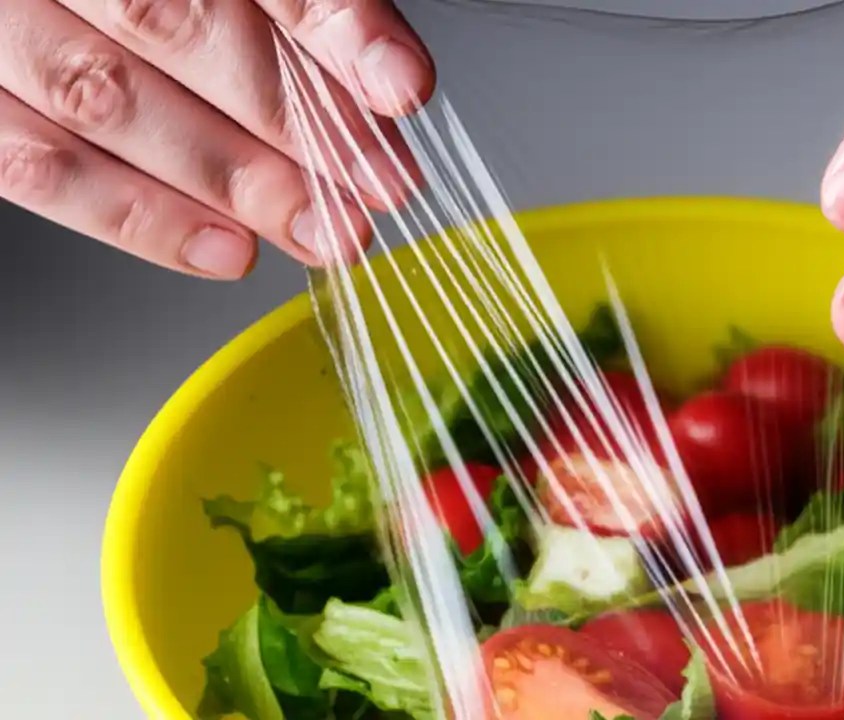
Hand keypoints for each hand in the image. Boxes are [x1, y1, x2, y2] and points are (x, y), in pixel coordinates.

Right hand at [0, 0, 433, 278]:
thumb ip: (296, 3)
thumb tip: (383, 74)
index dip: (334, 25)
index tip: (401, 84)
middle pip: (175, 26)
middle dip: (293, 120)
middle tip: (375, 185)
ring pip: (105, 99)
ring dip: (231, 180)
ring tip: (320, 230)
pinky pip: (37, 163)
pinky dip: (139, 217)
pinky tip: (226, 250)